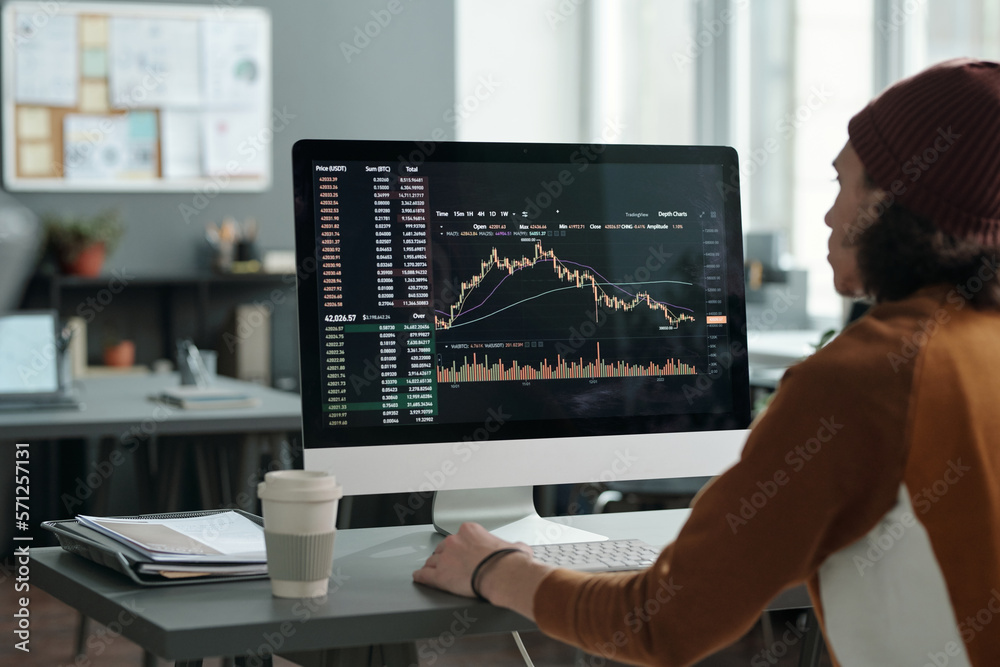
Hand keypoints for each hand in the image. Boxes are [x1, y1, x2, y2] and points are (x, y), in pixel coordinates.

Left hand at [413, 522, 531, 598]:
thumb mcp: (516, 547)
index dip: (460, 548)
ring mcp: (445, 558)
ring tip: (435, 572)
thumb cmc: (510, 562)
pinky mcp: (440, 576)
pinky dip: (421, 576)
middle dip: (447, 557)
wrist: (504, 575)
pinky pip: (424, 575)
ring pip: (432, 561)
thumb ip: (513, 546)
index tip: (464, 554)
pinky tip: (420, 577)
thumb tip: (520, 549)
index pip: (458, 537)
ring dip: (434, 567)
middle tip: (454, 566)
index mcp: (470, 530)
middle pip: (443, 548)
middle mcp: (454, 541)